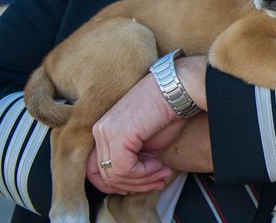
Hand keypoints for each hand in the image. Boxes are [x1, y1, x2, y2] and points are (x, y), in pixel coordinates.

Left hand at [89, 56, 210, 192]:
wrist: (178, 89)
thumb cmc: (167, 113)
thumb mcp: (147, 144)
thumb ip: (134, 161)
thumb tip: (133, 182)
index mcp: (104, 132)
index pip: (97, 171)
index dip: (120, 185)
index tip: (146, 183)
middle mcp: (99, 131)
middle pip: (105, 177)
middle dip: (134, 185)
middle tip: (158, 181)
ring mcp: (106, 132)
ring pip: (115, 175)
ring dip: (142, 180)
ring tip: (162, 173)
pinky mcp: (117, 135)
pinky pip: (124, 169)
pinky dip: (143, 173)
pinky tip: (158, 165)